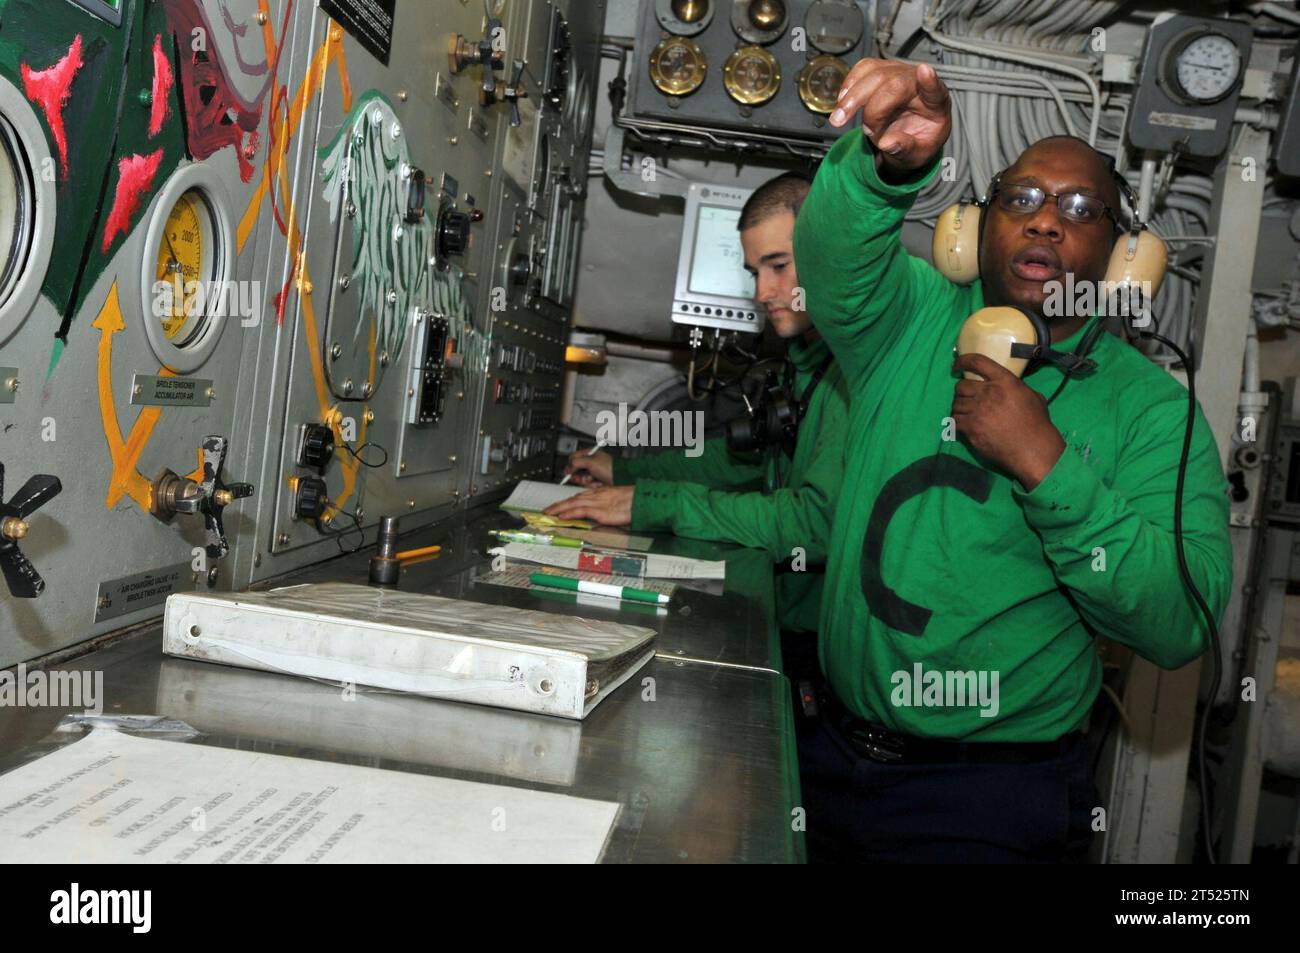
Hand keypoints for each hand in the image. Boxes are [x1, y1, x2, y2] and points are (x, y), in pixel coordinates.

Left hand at [544, 486, 633, 525]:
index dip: (567, 502)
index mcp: (601, 493)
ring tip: (548, 514)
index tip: (559, 506)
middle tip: (547, 511)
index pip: (579, 497)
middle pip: (572, 499)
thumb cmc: (636, 503)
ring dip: (558, 509)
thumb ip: (607, 508)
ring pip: (573, 504)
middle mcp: (596, 496)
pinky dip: (569, 513)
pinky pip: (581, 511)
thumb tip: (600, 517)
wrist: (645, 500)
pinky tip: (561, 516)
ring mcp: (598, 503)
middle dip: (558, 505)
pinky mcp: (600, 511)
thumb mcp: (618, 504)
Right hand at [562, 450, 612, 486]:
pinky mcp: (596, 481)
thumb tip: (567, 468)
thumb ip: (576, 463)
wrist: (621, 478)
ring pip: (582, 478)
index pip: (573, 458)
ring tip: (593, 479)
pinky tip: (598, 483)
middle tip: (584, 477)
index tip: (569, 471)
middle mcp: (590, 462)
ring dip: (586, 480)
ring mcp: (593, 472)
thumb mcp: (590, 462)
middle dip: (579, 475)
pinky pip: (589, 484)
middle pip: (576, 470)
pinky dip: (592, 485)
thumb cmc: (610, 467)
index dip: (570, 465)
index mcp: (589, 454)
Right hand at [830, 60, 950, 174]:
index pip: (935, 88)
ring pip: (874, 73)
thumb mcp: (916, 156)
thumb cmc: (917, 141)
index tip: (925, 71)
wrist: (906, 136)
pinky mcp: (880, 71)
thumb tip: (886, 143)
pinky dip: (849, 86)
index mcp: (935, 102)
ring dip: (852, 96)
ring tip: (839, 119)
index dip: (929, 80)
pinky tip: (841, 103)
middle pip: (894, 83)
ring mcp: (898, 73)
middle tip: (866, 132)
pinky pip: (862, 70)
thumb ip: (905, 149)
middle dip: (873, 108)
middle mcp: (917, 81)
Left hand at [951, 354, 1064, 489]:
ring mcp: (978, 411)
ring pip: (956, 404)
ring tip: (966, 412)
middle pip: (961, 386)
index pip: (978, 362)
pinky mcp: (971, 428)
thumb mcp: (1032, 396)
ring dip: (959, 408)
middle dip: (962, 391)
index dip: (963, 360)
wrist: (1033, 449)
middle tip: (967, 397)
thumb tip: (1008, 385)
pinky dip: (958, 422)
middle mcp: (989, 392)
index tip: (956, 365)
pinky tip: (963, 424)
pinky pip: (955, 420)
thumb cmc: (1036, 423)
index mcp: (1004, 381)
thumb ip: (1015, 387)